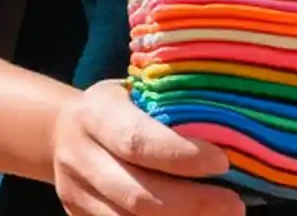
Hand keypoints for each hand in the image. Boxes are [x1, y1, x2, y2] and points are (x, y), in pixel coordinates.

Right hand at [51, 80, 243, 215]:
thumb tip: (230, 128)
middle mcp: (80, 156)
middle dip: (191, 203)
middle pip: (136, 194)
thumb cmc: (121, 105)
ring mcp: (75, 193)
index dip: (180, 156)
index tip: (222, 162)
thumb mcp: (137, 91)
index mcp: (96, 113)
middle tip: (234, 205)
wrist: (62, 130)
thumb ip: (170, 106)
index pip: (137, 140)